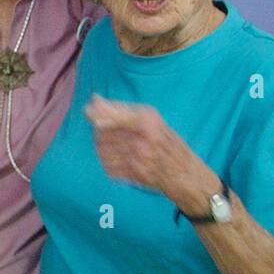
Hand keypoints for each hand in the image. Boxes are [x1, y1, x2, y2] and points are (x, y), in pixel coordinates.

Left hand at [84, 94, 218, 212]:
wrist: (185, 173)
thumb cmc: (166, 142)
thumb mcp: (150, 119)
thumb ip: (120, 109)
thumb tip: (93, 99)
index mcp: (149, 120)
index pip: (112, 116)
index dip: (97, 115)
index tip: (87, 111)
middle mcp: (144, 138)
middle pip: (102, 133)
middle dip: (100, 132)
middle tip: (111, 133)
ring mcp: (139, 157)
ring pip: (102, 150)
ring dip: (103, 148)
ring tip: (118, 148)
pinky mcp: (135, 174)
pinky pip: (108, 166)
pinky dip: (109, 163)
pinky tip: (121, 161)